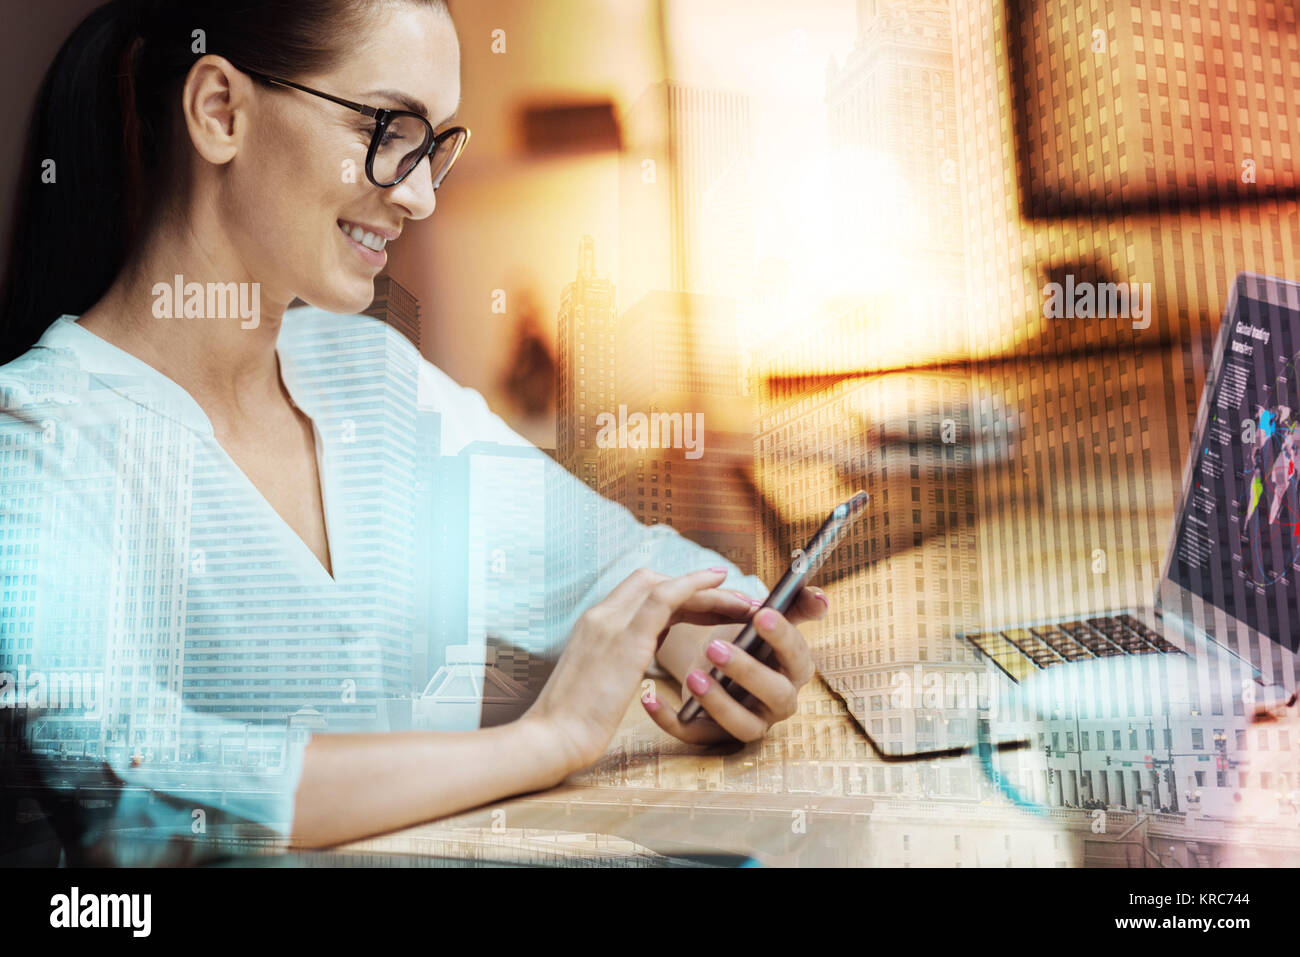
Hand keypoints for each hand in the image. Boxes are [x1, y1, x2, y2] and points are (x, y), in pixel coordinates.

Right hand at [521, 567, 755, 773]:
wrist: (551, 737)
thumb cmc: (572, 725)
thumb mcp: (595, 685)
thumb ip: (616, 665)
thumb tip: (638, 668)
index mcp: (593, 626)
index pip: (638, 594)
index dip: (675, 592)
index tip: (706, 601)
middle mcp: (600, 616)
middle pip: (653, 583)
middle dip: (696, 588)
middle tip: (735, 602)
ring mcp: (610, 623)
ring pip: (664, 586)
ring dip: (706, 590)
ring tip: (742, 602)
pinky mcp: (625, 638)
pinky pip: (665, 598)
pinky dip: (694, 586)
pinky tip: (720, 583)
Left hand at [640, 586, 826, 744]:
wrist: (719, 663)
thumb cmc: (750, 639)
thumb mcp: (770, 621)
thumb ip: (796, 606)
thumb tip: (819, 597)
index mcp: (795, 669)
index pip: (798, 656)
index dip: (781, 637)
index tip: (759, 615)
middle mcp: (778, 702)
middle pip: (774, 695)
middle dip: (746, 671)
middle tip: (715, 647)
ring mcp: (748, 722)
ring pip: (740, 725)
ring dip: (717, 702)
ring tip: (691, 677)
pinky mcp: (714, 735)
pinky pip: (694, 736)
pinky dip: (669, 720)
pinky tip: (649, 697)